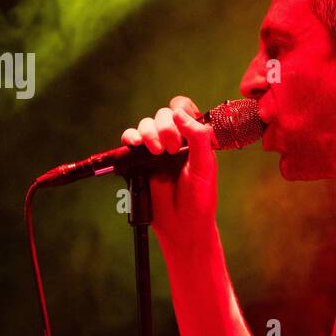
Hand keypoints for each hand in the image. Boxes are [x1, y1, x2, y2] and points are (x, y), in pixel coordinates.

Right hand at [121, 96, 218, 253]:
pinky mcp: (139, 161)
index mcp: (194, 139)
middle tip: (173, 149)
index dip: (181, 110)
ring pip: (146, 125)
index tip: (182, 121)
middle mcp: (175, 141)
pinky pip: (130, 140)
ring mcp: (156, 150)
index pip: (184, 110)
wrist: (181, 225)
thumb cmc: (199, 198)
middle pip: (163, 115)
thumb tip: (179, 112)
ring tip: (156, 151)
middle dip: (166, 127)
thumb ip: (197, 137)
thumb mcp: (205, 165)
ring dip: (149, 132)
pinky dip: (130, 137)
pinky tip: (135, 144)